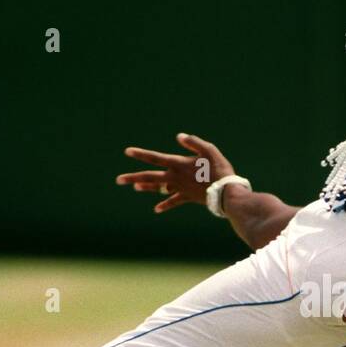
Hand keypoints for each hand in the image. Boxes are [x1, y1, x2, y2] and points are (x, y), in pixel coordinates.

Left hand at [115, 133, 234, 213]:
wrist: (227, 193)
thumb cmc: (219, 169)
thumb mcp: (209, 150)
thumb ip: (193, 142)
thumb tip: (179, 136)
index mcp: (178, 164)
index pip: (155, 157)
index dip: (141, 154)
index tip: (127, 152)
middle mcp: (175, 177)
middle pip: (150, 177)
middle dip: (133, 177)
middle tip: (118, 180)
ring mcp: (180, 188)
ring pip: (159, 189)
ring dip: (146, 188)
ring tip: (134, 187)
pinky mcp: (187, 197)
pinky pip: (173, 202)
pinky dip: (165, 205)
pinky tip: (156, 209)